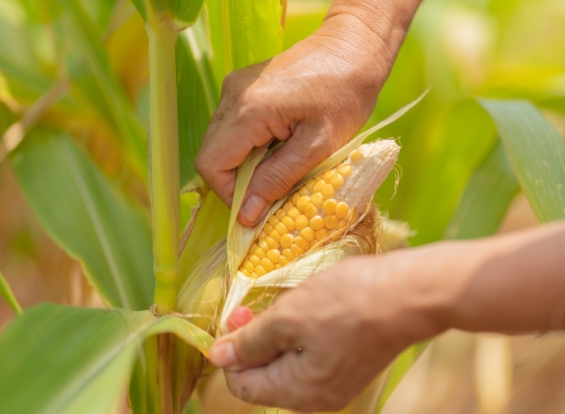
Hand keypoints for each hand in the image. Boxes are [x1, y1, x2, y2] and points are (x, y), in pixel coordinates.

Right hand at [196, 3, 417, 225]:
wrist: (353, 48)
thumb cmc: (345, 94)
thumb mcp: (318, 146)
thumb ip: (278, 179)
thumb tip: (246, 214)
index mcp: (249, 110)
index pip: (211, 164)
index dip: (229, 194)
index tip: (258, 207)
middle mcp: (233, 95)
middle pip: (212, 154)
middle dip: (237, 181)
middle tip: (272, 191)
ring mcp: (235, 87)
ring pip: (221, 142)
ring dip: (244, 164)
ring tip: (281, 165)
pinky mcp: (243, 85)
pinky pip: (232, 127)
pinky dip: (249, 146)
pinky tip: (279, 145)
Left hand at [207, 248, 457, 411]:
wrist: (410, 295)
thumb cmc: (347, 302)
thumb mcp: (288, 316)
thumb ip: (250, 340)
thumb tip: (216, 357)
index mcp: (297, 391)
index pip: (242, 384)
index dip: (232, 350)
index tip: (239, 314)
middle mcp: (317, 398)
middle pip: (265, 377)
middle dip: (255, 341)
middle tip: (257, 304)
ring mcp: (337, 384)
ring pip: (289, 365)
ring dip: (278, 336)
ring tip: (288, 304)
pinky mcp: (352, 367)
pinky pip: (312, 359)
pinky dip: (302, 337)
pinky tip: (310, 310)